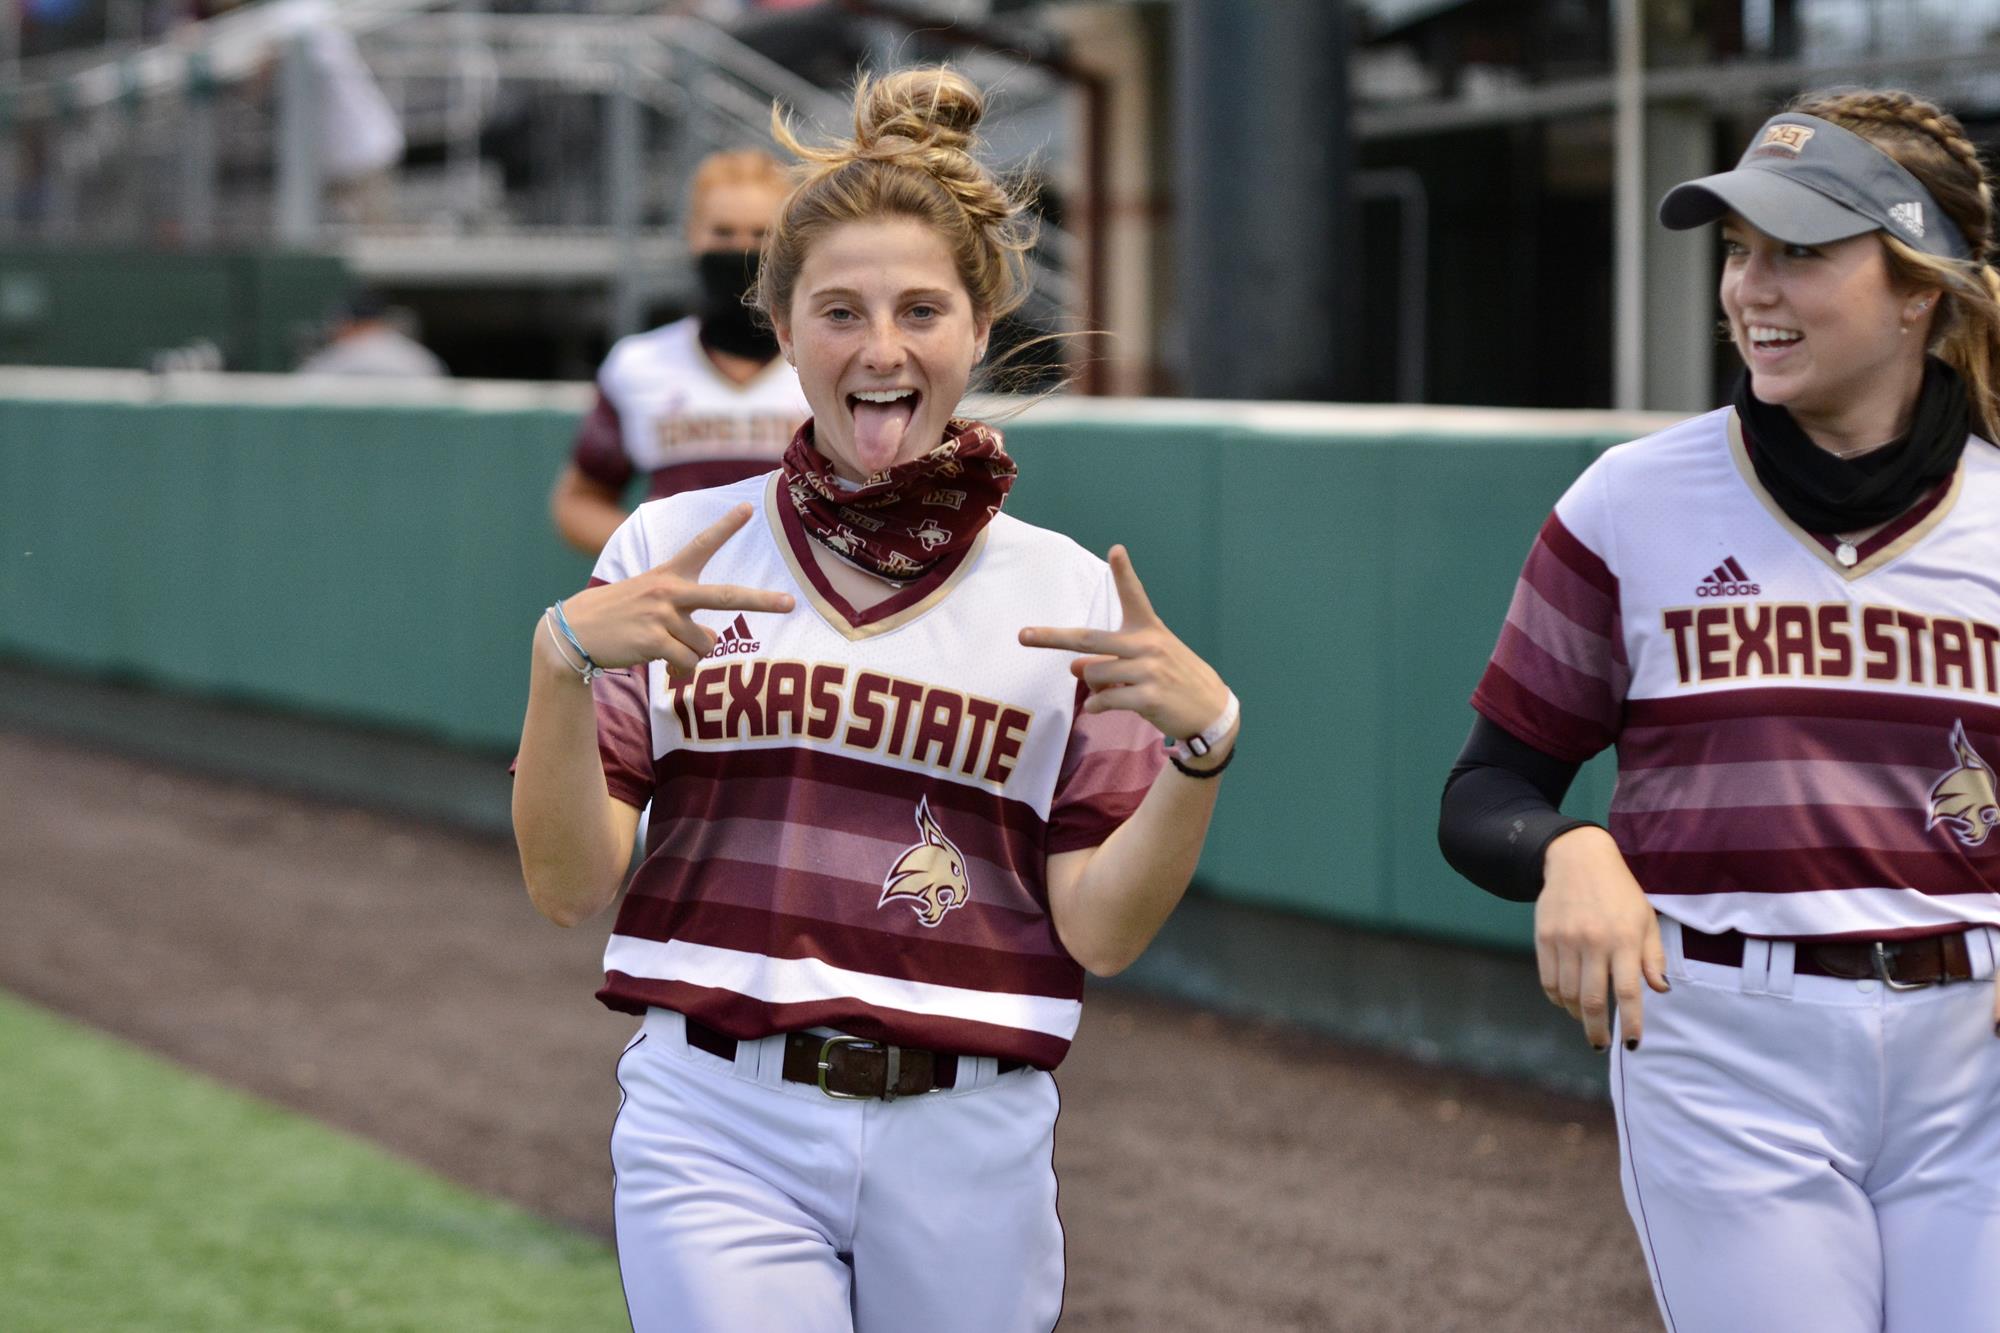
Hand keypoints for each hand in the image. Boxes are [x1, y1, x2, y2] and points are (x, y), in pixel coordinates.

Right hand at [552, 504, 793, 678]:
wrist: (574, 632)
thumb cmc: (618, 616)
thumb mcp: (650, 600)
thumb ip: (686, 614)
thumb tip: (713, 643)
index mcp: (668, 574)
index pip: (700, 545)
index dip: (725, 526)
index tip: (747, 508)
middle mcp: (669, 590)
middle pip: (725, 596)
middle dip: (761, 601)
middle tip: (790, 603)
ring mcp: (662, 615)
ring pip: (705, 646)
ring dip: (692, 656)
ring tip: (667, 649)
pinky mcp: (653, 640)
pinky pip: (687, 663)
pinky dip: (681, 671)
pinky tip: (662, 666)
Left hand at [1017, 545, 1232, 746]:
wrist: (1211, 709)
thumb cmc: (1173, 678)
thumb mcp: (1145, 660)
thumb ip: (1109, 657)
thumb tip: (1073, 666)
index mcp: (1148, 628)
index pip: (1134, 595)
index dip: (1124, 572)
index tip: (1116, 550)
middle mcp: (1148, 644)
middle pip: (1089, 639)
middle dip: (1052, 637)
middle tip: (1024, 636)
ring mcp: (1149, 670)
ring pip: (1092, 674)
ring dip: (1092, 686)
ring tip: (1112, 689)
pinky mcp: (1149, 697)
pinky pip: (1104, 700)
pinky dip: (1097, 706)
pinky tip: (1104, 706)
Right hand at [1536, 826, 1668, 1050]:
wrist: (1577, 859)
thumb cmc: (1619, 891)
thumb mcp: (1645, 919)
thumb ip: (1654, 957)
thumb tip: (1660, 990)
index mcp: (1625, 940)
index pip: (1629, 992)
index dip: (1631, 1023)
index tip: (1631, 1043)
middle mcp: (1594, 942)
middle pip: (1593, 1001)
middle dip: (1597, 1030)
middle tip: (1600, 1044)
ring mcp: (1566, 940)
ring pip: (1568, 994)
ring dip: (1577, 1014)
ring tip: (1586, 1018)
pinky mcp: (1544, 937)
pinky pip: (1548, 980)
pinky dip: (1557, 998)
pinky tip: (1567, 1001)